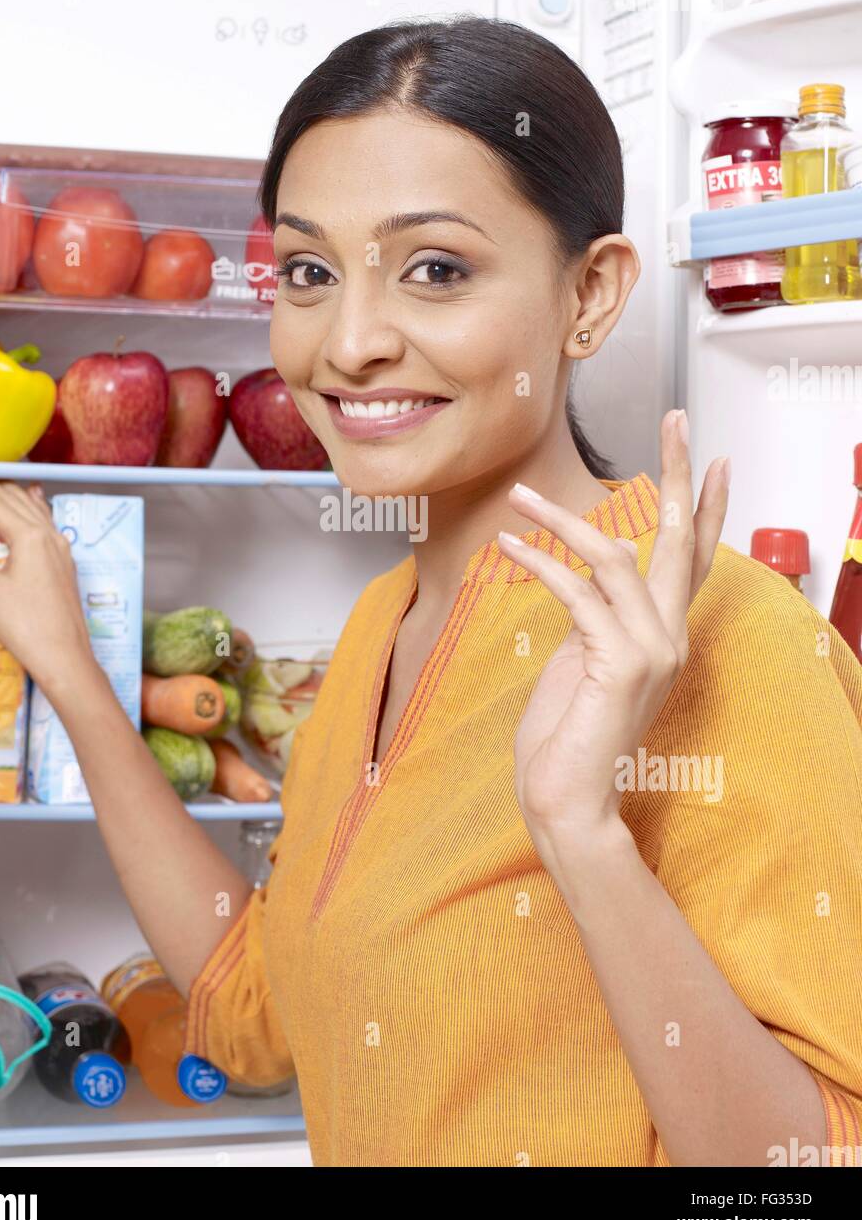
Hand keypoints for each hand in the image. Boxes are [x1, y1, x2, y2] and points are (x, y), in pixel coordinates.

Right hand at [0, 479, 96, 697]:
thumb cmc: (25, 627)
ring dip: (5, 495)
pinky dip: (28, 507)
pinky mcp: (64, 562)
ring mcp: (61, 547)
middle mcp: (49, 535)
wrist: (65, 657)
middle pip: (12, 497)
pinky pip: (44, 521)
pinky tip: (27, 504)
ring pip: (31, 506)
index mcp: (30, 536)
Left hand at [497, 410, 728, 844]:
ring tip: (518, 495)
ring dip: (559, 520)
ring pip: (613, 556)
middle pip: (678, 541)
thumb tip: (594, 566)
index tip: (714, 460)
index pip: (692, 560)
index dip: (704, 509)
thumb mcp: (583, 661)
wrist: (566, 800)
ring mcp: (651, 651)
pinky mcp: (619, 663)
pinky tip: (505, 547)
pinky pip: (574, 593)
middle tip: (676, 418)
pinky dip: (536, 564)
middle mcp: (669, 638)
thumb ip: (596, 615)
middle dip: (677, 475)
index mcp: (664, 637)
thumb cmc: (565, 735)